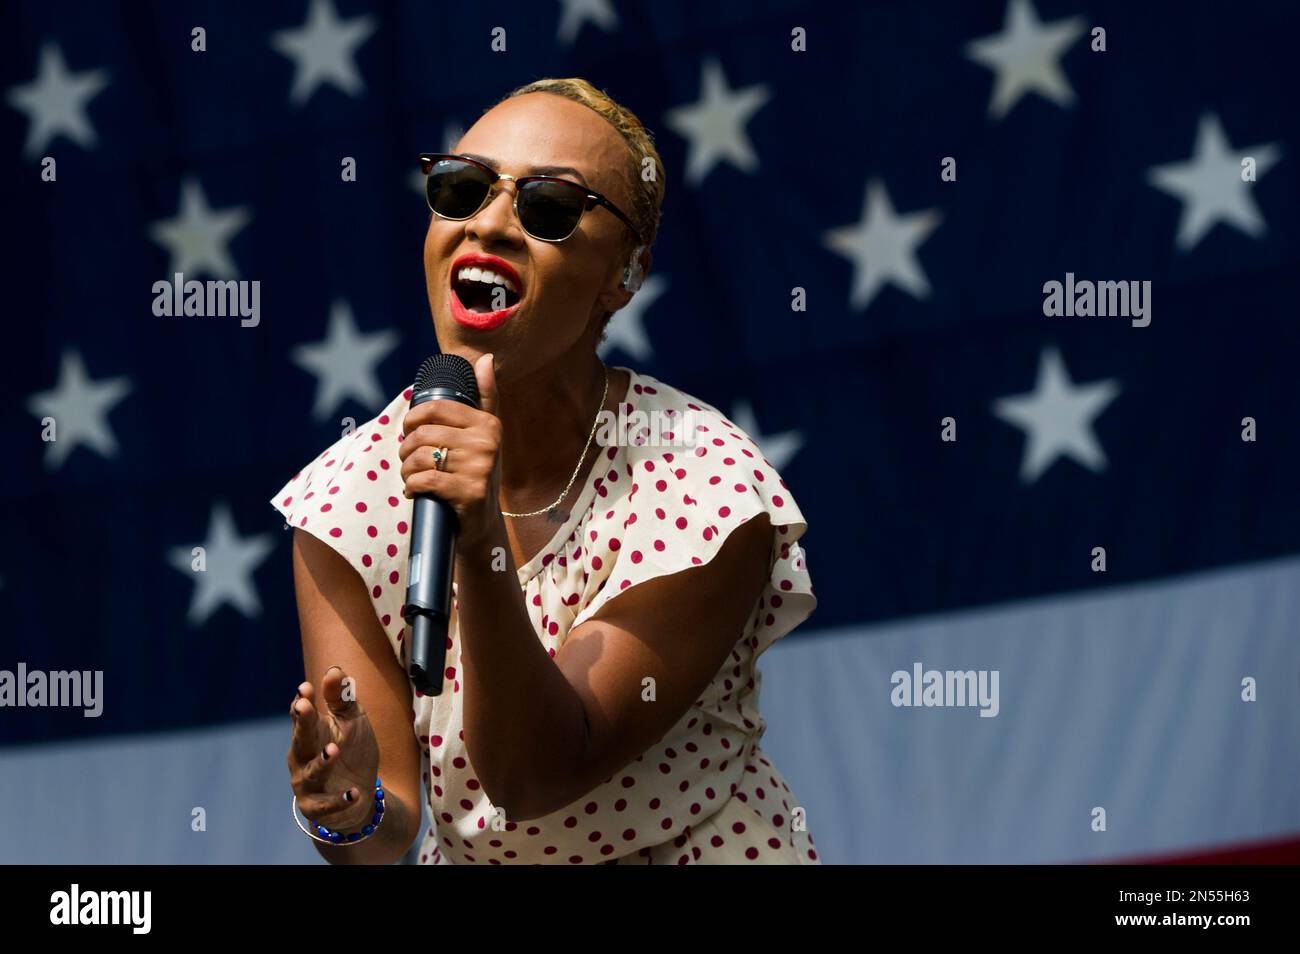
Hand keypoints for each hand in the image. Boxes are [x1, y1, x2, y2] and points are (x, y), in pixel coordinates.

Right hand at [287, 666, 380, 832]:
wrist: (360, 795)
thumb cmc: (352, 751)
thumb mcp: (352, 721)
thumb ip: (342, 698)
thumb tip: (334, 670)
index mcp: (309, 733)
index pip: (301, 716)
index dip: (302, 702)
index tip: (306, 687)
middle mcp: (302, 757)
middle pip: (300, 739)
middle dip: (301, 723)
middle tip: (303, 706)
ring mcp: (306, 783)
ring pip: (310, 773)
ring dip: (320, 762)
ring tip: (333, 749)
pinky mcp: (315, 808)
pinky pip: (325, 805)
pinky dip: (338, 800)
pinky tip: (353, 793)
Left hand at [399, 352, 503, 554]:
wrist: (481, 524)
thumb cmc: (474, 474)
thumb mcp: (482, 435)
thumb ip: (484, 396)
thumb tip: (485, 359)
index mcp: (488, 423)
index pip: (435, 408)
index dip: (413, 420)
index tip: (410, 433)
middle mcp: (488, 442)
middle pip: (423, 434)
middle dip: (406, 450)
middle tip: (408, 461)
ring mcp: (481, 468)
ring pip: (420, 457)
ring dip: (406, 470)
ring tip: (411, 477)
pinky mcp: (470, 492)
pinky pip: (425, 479)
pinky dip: (412, 486)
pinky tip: (415, 492)